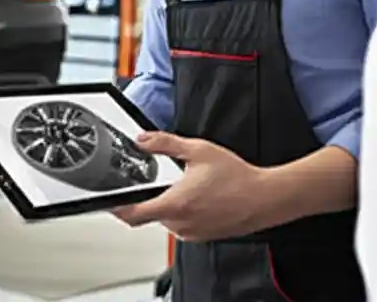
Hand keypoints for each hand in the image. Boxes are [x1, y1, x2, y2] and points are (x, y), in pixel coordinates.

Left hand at [112, 131, 269, 242]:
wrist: (265, 198)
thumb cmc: (238, 178)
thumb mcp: (198, 150)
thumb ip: (165, 144)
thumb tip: (142, 140)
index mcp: (175, 204)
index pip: (133, 214)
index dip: (117, 208)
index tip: (111, 200)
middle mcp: (180, 223)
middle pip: (150, 213)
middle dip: (153, 197)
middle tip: (168, 179)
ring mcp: (192, 232)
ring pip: (167, 219)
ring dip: (170, 204)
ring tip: (191, 186)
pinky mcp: (202, 236)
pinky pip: (183, 225)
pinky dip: (184, 212)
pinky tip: (201, 197)